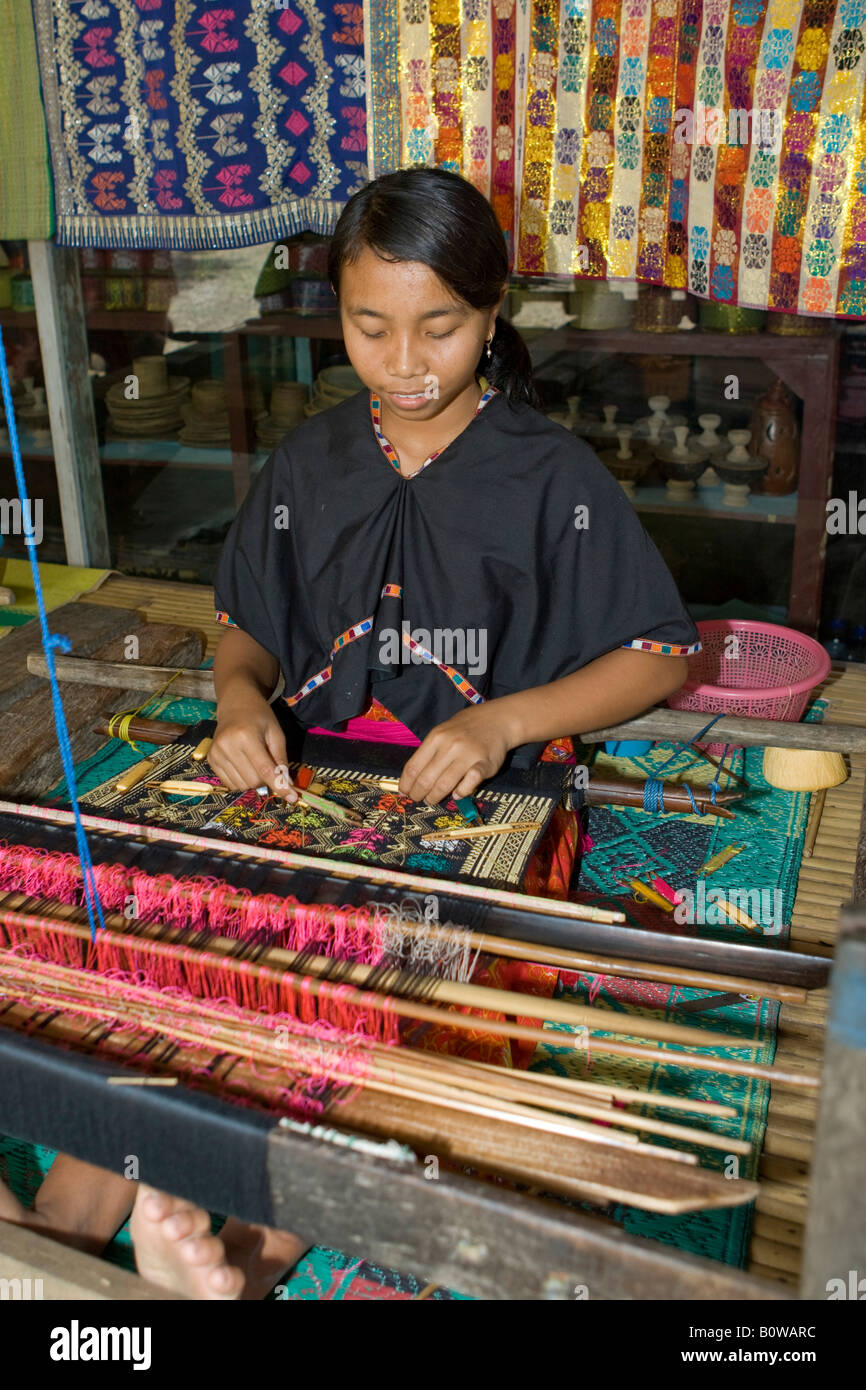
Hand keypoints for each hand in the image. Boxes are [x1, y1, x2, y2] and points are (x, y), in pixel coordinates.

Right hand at [208, 694, 296, 801]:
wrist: (235, 705)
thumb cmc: (259, 717)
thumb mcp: (276, 733)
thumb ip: (281, 759)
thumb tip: (287, 785)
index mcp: (246, 737)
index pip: (265, 770)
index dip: (280, 786)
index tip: (292, 798)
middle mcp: (227, 746)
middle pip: (253, 781)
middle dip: (265, 780)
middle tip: (268, 765)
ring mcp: (216, 754)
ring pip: (242, 785)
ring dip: (253, 781)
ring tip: (254, 762)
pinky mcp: (211, 760)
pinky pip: (230, 784)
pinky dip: (241, 780)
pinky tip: (243, 764)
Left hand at [399, 704, 513, 804]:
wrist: (497, 720)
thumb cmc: (465, 729)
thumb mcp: (442, 733)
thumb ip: (429, 752)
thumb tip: (411, 778)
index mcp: (436, 738)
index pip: (413, 767)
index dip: (406, 784)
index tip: (404, 792)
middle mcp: (450, 746)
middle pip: (426, 779)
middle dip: (419, 794)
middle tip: (418, 799)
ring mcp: (468, 755)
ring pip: (444, 785)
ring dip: (435, 797)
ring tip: (433, 800)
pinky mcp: (484, 765)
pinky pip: (468, 784)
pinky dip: (460, 793)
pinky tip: (456, 794)